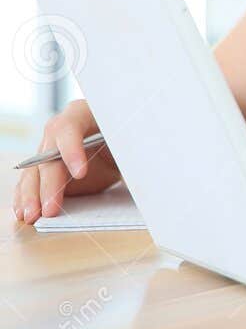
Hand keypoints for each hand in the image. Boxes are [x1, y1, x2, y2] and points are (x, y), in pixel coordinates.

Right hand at [12, 100, 121, 224]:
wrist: (121, 140)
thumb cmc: (127, 134)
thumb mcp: (131, 137)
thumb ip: (129, 147)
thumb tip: (138, 166)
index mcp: (81, 113)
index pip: (68, 129)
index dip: (72, 151)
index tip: (80, 173)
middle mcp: (59, 131)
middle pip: (47, 157)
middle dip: (48, 184)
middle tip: (50, 208)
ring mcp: (49, 150)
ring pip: (34, 172)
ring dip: (31, 195)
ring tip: (32, 215)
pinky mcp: (46, 168)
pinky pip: (31, 182)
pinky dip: (26, 198)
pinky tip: (25, 212)